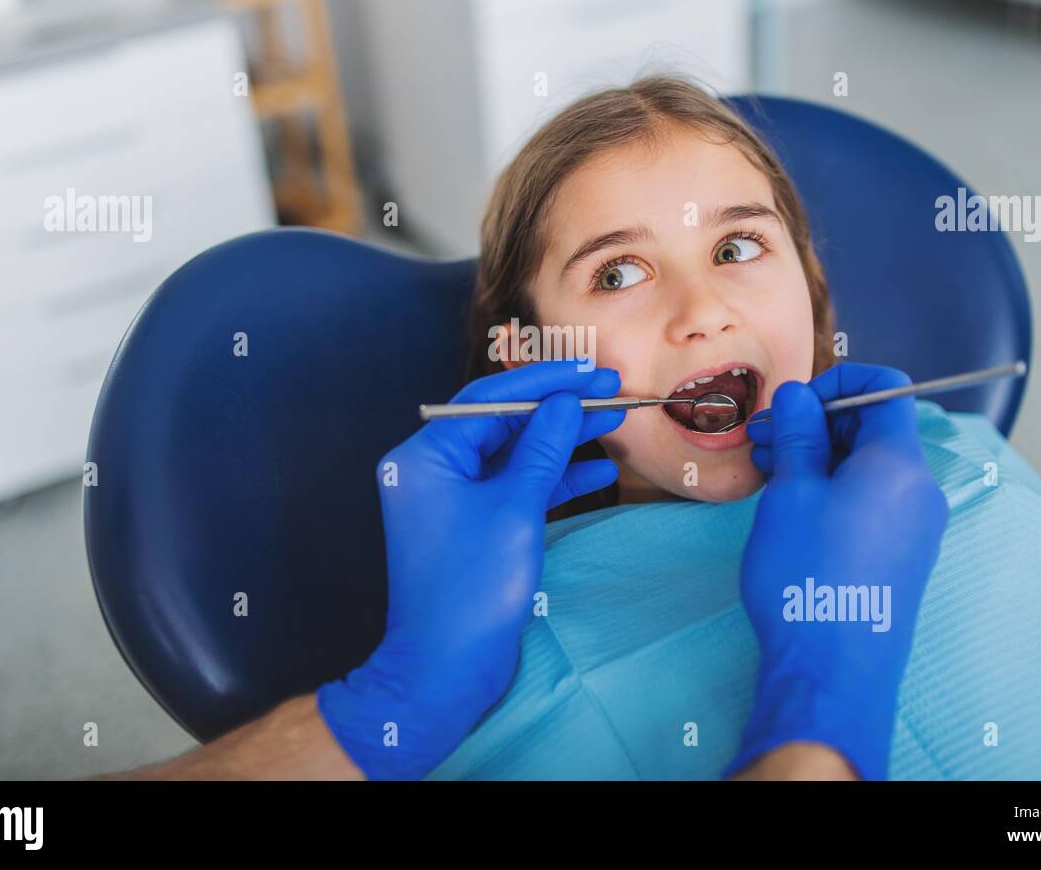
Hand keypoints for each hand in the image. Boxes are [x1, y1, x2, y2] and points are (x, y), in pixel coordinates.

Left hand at [317, 359, 624, 778]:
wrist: (444, 669)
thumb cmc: (472, 586)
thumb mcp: (516, 507)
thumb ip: (543, 448)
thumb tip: (567, 402)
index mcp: (426, 454)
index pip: (489, 399)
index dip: (545, 380)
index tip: (592, 371)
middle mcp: (432, 469)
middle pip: (502, 422)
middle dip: (557, 409)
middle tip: (610, 390)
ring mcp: (452, 499)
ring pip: (513, 455)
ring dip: (561, 442)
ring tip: (614, 423)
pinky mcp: (473, 527)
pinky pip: (514, 489)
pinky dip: (552, 479)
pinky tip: (599, 471)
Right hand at [726, 363, 948, 779]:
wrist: (831, 670)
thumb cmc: (807, 574)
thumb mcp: (791, 493)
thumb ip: (799, 434)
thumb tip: (800, 396)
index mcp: (900, 462)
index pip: (887, 389)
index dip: (838, 382)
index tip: (794, 402)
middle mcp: (920, 489)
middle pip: (875, 428)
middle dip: (818, 422)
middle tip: (765, 438)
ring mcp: (915, 526)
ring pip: (868, 467)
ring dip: (819, 457)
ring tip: (768, 471)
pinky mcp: (902, 556)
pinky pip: (871, 501)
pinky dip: (833, 489)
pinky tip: (791, 505)